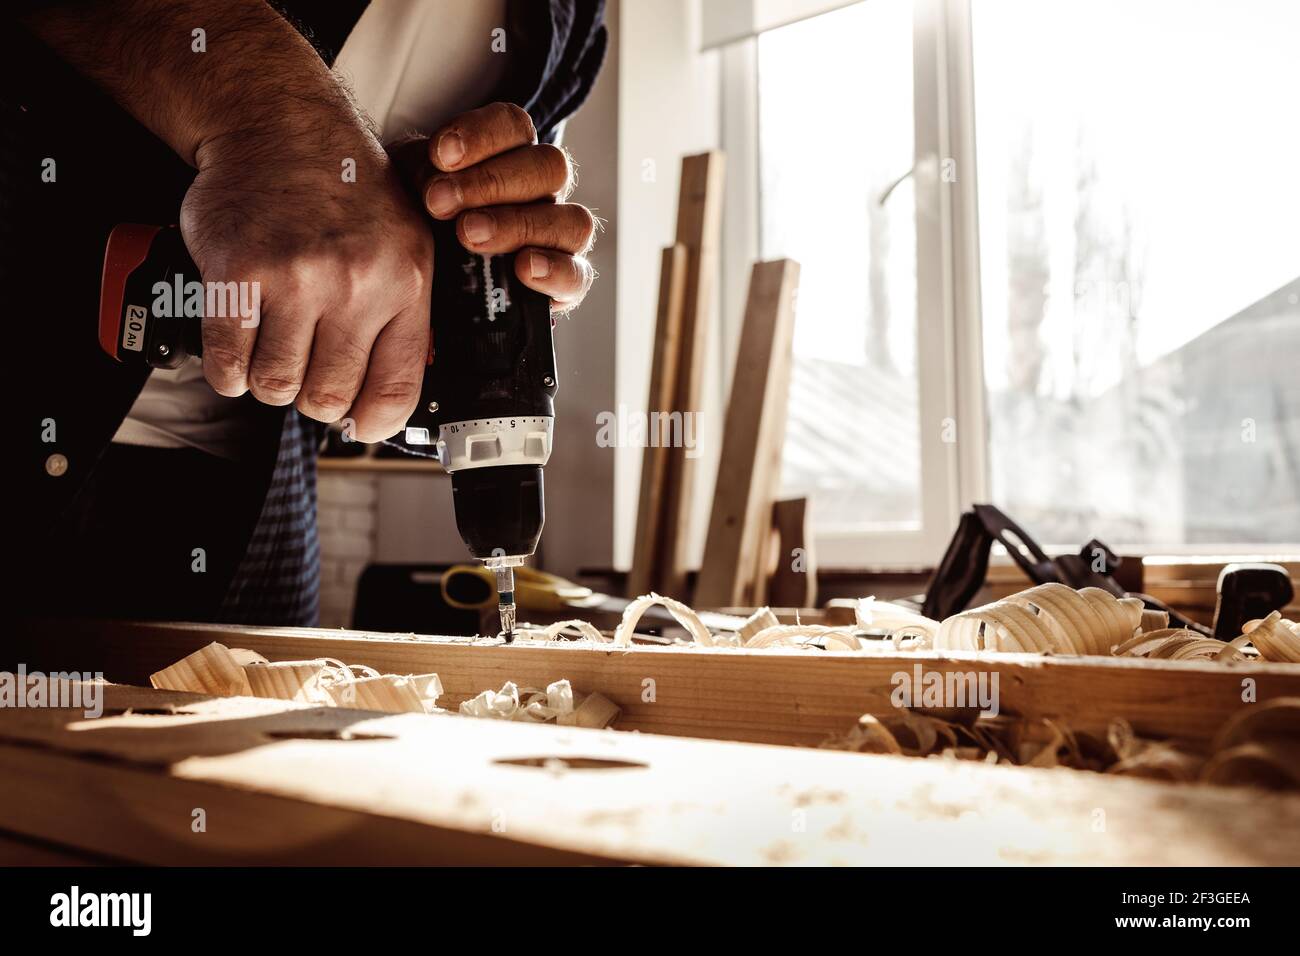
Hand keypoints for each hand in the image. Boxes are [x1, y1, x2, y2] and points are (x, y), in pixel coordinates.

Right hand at [182, 122, 432, 442]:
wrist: (280, 122)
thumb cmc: (343, 186)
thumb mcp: (405, 245)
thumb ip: (404, 317)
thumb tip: (384, 400)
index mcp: (405, 283)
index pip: (394, 391)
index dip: (371, 424)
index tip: (357, 424)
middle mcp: (356, 283)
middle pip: (328, 397)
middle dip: (312, 396)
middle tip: (304, 371)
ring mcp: (296, 279)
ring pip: (276, 385)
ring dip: (268, 383)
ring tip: (271, 351)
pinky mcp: (238, 273)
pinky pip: (229, 362)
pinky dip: (229, 371)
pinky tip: (238, 350)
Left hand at [419, 103, 596, 311]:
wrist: (419, 286)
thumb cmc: (418, 228)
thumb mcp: (408, 189)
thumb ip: (423, 173)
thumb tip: (436, 177)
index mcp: (509, 156)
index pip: (514, 126)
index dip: (481, 135)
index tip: (441, 155)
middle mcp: (543, 193)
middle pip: (550, 167)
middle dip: (492, 182)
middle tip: (441, 203)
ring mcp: (559, 238)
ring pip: (573, 220)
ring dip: (519, 224)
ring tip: (469, 236)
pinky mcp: (564, 284)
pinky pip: (579, 275)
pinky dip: (555, 271)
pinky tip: (521, 269)